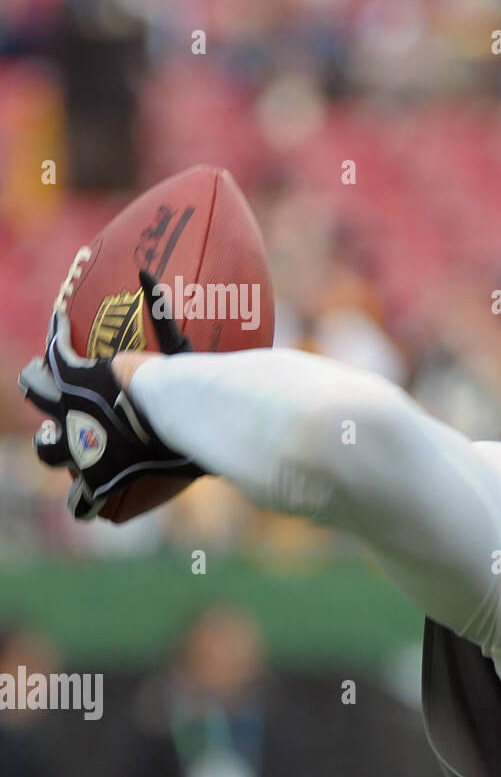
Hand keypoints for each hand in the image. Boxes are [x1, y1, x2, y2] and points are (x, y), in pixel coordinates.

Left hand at [16, 269, 205, 519]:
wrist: (187, 418)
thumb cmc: (183, 379)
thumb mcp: (173, 343)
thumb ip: (159, 310)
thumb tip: (148, 270)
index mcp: (83, 378)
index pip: (55, 355)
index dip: (57, 342)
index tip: (61, 328)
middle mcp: (71, 414)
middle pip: (38, 395)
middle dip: (43, 392)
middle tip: (57, 394)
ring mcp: (81, 452)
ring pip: (50, 452)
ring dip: (57, 448)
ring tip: (67, 449)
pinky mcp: (98, 484)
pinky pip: (86, 503)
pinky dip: (93, 504)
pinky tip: (99, 506)